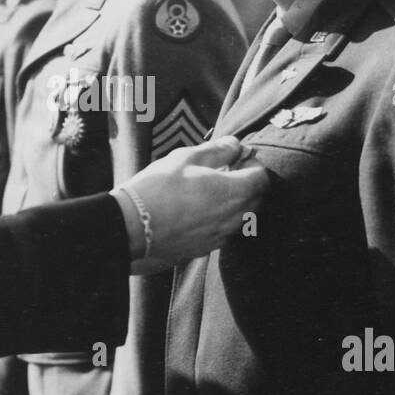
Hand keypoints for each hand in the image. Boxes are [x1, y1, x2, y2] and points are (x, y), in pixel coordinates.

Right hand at [114, 135, 268, 274]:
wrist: (131, 227)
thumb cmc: (158, 188)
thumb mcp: (186, 158)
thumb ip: (218, 150)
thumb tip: (235, 144)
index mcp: (234, 192)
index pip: (263, 178)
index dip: (253, 165)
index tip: (239, 158)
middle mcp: (234, 218)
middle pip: (257, 200)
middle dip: (248, 184)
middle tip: (226, 171)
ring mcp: (220, 237)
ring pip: (241, 218)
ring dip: (235, 204)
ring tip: (210, 191)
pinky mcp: (205, 249)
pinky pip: (223, 232)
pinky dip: (219, 220)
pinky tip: (197, 211)